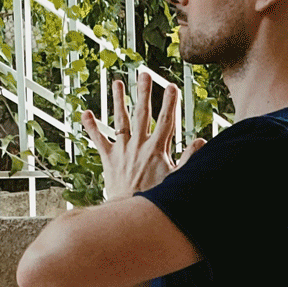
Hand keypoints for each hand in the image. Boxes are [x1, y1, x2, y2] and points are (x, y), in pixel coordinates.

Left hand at [83, 76, 185, 200]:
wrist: (130, 212)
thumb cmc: (154, 198)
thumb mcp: (176, 179)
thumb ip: (189, 159)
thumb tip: (202, 142)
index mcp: (156, 149)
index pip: (166, 121)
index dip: (170, 103)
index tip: (171, 86)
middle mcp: (138, 145)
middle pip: (142, 113)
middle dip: (144, 92)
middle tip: (144, 74)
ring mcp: (122, 150)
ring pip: (120, 120)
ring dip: (118, 100)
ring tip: (117, 83)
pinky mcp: (109, 158)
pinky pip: (98, 140)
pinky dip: (91, 127)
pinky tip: (85, 113)